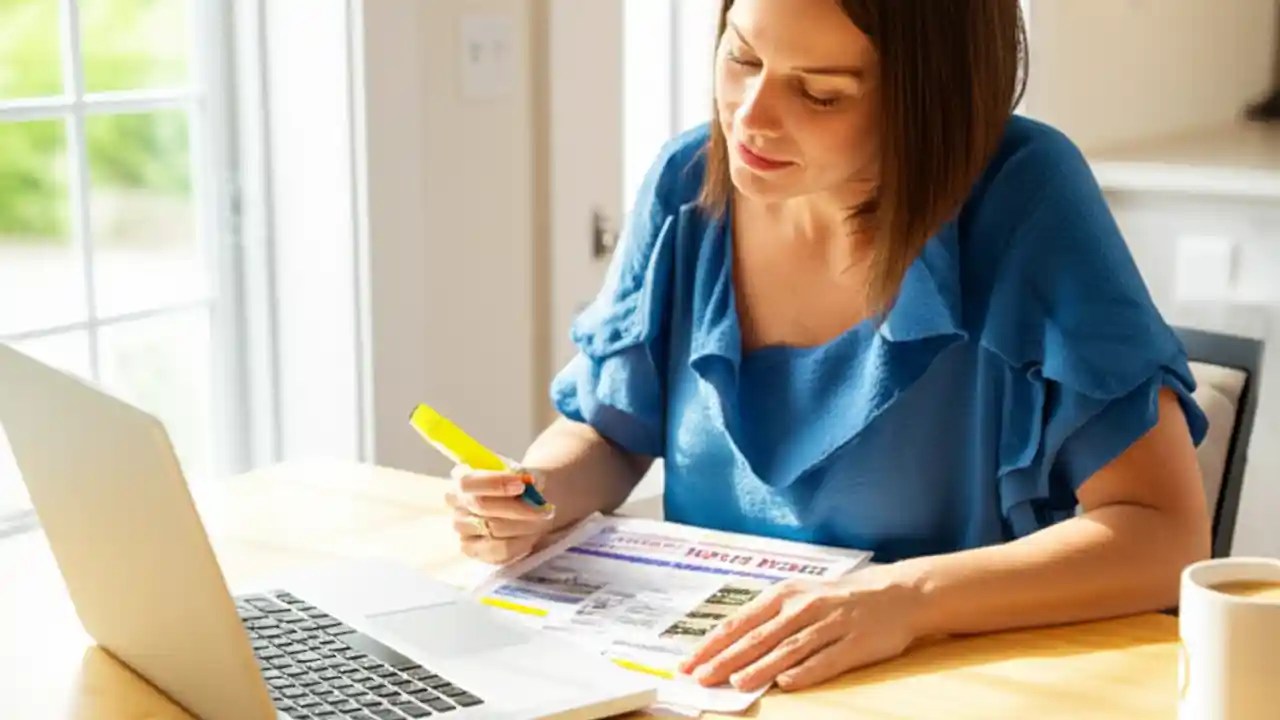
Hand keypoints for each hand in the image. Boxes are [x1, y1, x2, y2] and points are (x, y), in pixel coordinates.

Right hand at [444, 464, 555, 564]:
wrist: (526, 505)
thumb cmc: (521, 487)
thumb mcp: (524, 475)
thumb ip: (524, 477)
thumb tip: (530, 483)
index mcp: (462, 479)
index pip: (468, 482)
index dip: (494, 483)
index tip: (521, 485)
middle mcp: (456, 504)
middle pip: (481, 506)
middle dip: (516, 507)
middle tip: (543, 507)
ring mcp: (461, 529)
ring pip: (493, 529)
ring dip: (523, 525)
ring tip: (541, 520)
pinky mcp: (472, 550)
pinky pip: (497, 551)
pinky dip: (520, 544)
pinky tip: (532, 536)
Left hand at [678, 568, 926, 692]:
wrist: (897, 593)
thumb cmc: (839, 598)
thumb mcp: (800, 597)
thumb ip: (769, 619)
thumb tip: (729, 644)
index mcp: (785, 594)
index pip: (740, 622)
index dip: (712, 643)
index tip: (688, 662)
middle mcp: (804, 607)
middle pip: (758, 636)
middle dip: (727, 658)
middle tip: (701, 676)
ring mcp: (830, 624)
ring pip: (789, 648)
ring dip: (761, 666)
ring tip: (737, 682)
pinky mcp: (855, 643)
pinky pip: (826, 659)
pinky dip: (805, 671)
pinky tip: (787, 683)